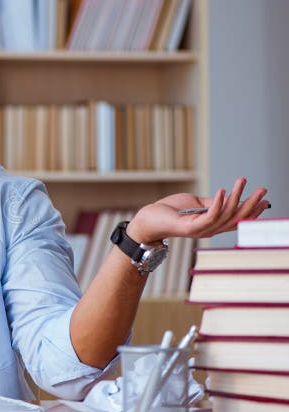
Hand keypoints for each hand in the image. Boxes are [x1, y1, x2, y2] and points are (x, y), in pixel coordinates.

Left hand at [126, 177, 269, 243]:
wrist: (148, 219)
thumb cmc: (169, 211)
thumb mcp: (195, 204)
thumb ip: (211, 203)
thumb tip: (229, 196)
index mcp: (212, 225)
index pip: (237, 220)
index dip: (252, 210)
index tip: (264, 199)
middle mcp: (209, 230)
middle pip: (236, 219)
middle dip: (251, 204)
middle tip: (263, 190)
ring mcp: (201, 230)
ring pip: (225, 215)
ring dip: (237, 197)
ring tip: (242, 181)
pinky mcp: (190, 228)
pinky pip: (209, 216)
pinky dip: (218, 203)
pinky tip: (224, 190)